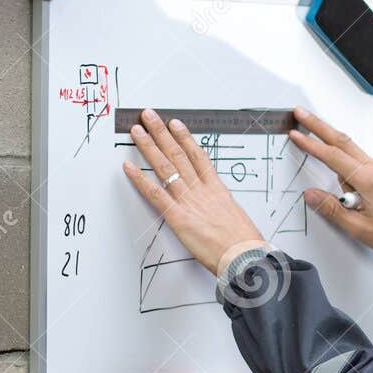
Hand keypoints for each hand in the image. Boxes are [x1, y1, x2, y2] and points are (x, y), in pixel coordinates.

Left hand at [122, 108, 267, 275]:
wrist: (244, 256)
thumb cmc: (244, 243)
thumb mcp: (237, 218)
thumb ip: (223, 209)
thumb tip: (219, 210)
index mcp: (217, 189)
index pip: (199, 156)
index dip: (185, 137)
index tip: (175, 124)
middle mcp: (201, 190)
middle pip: (179, 154)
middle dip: (162, 133)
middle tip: (149, 116)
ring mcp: (188, 201)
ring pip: (166, 167)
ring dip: (149, 146)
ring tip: (137, 131)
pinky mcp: (177, 217)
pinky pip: (155, 194)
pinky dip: (139, 179)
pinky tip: (128, 167)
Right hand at [290, 108, 372, 277]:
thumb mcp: (359, 228)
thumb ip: (332, 209)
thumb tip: (311, 195)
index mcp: (369, 180)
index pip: (333, 157)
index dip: (311, 144)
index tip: (296, 135)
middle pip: (342, 141)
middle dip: (319, 126)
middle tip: (302, 113)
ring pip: (353, 154)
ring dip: (335, 153)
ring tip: (341, 185)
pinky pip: (363, 166)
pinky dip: (352, 173)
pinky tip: (357, 197)